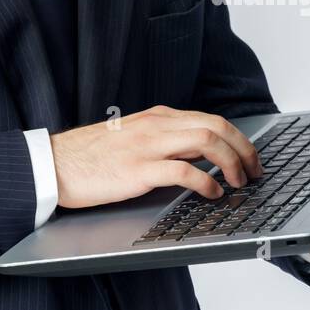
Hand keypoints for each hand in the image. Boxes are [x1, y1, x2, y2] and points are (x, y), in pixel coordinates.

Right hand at [51, 105, 262, 208]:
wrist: (54, 164)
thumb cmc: (90, 156)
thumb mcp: (133, 137)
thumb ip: (163, 140)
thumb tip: (198, 154)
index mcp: (157, 117)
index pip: (210, 119)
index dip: (237, 138)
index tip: (250, 157)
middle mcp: (156, 125)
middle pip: (216, 126)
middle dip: (243, 148)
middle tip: (255, 170)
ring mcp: (147, 146)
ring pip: (206, 141)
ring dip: (231, 162)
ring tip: (239, 181)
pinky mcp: (138, 169)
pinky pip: (183, 170)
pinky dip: (206, 181)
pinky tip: (213, 192)